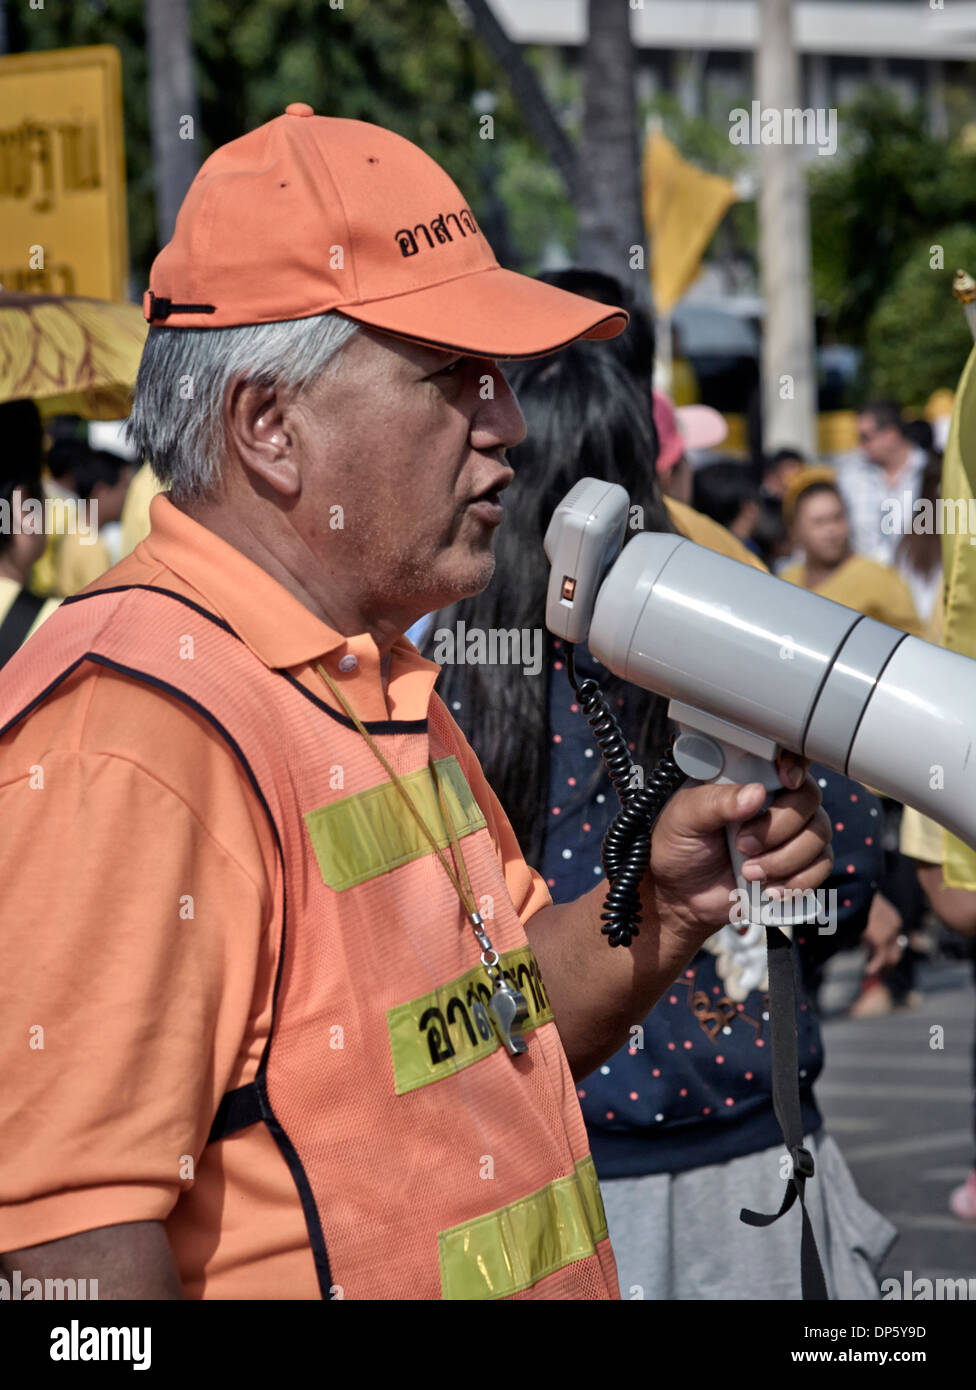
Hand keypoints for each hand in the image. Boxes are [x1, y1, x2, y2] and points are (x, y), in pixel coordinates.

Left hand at [648, 751, 832, 941]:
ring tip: (750, 873)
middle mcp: (775, 802)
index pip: (786, 759)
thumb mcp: (685, 818)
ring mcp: (790, 834)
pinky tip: (771, 889)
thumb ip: (716, 802)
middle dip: (779, 829)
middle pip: (808, 800)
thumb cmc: (678, 848)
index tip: (786, 782)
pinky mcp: (798, 865)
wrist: (680, 898)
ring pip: (818, 835)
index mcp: (747, 780)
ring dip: (786, 859)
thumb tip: (755, 793)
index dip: (795, 765)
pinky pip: (821, 866)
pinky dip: (799, 881)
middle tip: (743, 845)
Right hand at [862, 892, 903, 974]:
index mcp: (893, 920)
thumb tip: (860, 933)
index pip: (895, 943)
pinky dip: (874, 968)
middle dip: (887, 966)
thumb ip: (867, 922)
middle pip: (896, 954)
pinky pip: (879, 960)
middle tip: (877, 975)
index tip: (877, 963)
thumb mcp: (864, 909)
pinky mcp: (881, 941)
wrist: (855, 889)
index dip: (887, 955)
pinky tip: (867, 972)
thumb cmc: (854, 896)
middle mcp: (896, 928)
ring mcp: (890, 935)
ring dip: (882, 969)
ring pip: (891, 959)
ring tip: (871, 977)